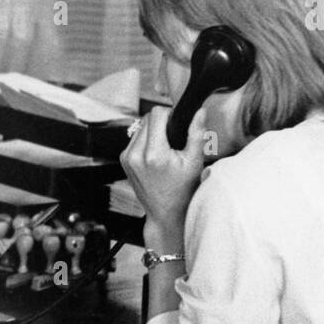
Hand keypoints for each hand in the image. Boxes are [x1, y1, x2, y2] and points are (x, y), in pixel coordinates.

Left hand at [120, 106, 207, 242]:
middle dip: (162, 123)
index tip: (178, 124)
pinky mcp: (123, 160)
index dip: (170, 114)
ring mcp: (127, 157)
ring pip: (140, 126)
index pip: (156, 114)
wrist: (166, 213)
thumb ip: (196, 133)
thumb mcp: (194, 162)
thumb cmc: (183, 190)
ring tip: (166, 148)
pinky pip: (134, 138)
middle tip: (174, 139)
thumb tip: (200, 111)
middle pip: (147, 118)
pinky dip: (146, 140)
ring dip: (153, 130)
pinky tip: (156, 154)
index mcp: (154, 153)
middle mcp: (135, 154)